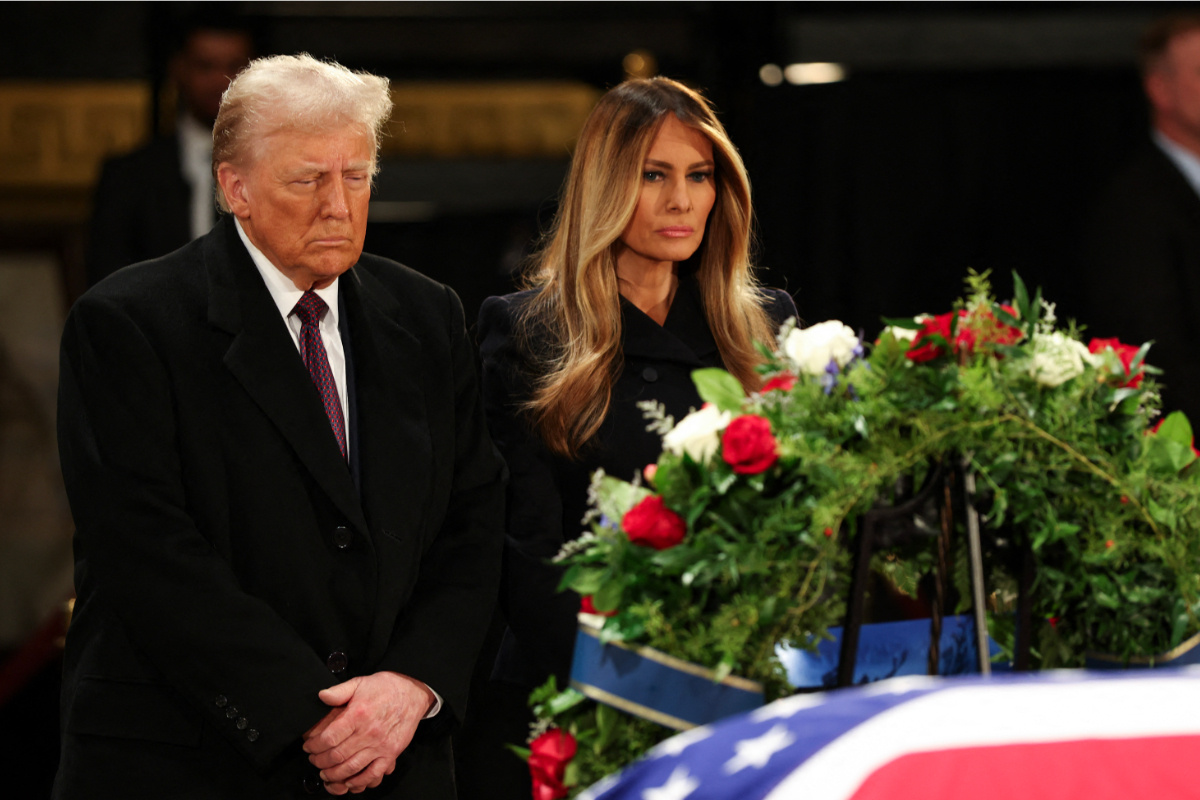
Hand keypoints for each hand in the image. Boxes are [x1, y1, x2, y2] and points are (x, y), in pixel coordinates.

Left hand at [302, 671, 434, 794]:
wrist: (413, 693)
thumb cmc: (386, 687)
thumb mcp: (360, 682)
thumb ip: (339, 691)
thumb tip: (321, 696)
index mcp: (358, 714)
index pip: (329, 738)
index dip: (314, 746)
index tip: (308, 747)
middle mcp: (369, 732)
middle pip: (337, 756)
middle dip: (320, 761)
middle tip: (314, 760)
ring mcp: (381, 745)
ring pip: (351, 768)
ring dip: (334, 774)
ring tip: (325, 772)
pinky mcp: (391, 753)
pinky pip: (372, 774)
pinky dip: (358, 782)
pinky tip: (349, 781)